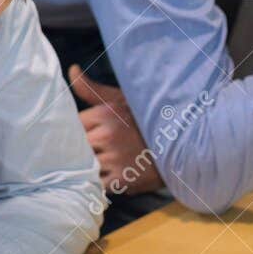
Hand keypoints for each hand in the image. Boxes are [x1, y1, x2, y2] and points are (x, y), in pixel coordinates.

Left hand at [69, 66, 162, 194]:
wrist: (180, 142)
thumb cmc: (145, 118)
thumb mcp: (120, 98)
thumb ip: (90, 88)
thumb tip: (72, 69)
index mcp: (104, 115)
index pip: (73, 125)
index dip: (74, 130)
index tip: (80, 133)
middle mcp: (107, 136)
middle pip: (76, 147)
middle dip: (79, 149)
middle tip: (86, 151)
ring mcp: (114, 159)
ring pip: (85, 167)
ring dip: (87, 168)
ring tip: (95, 165)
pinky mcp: (123, 179)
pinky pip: (98, 185)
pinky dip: (98, 184)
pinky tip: (105, 178)